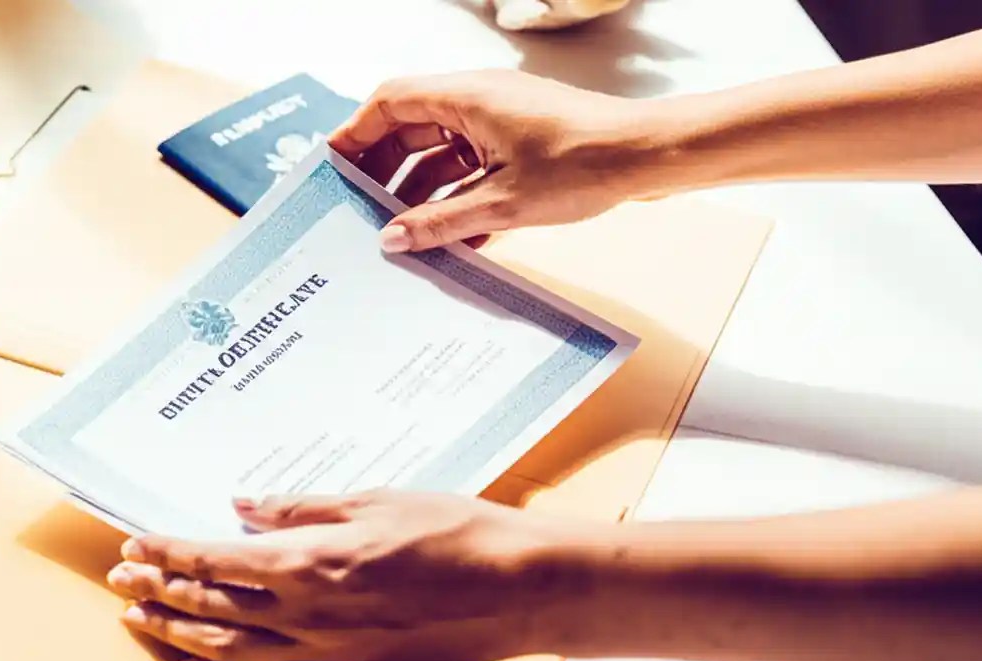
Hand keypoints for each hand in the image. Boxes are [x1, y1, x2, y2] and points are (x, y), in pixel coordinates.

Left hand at [106, 489, 580, 660]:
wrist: (519, 587)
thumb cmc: (457, 532)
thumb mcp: (376, 499)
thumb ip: (303, 507)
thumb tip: (244, 508)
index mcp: (312, 558)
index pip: (215, 558)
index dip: (168, 551)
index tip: (135, 541)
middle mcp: (308, 611)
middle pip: (211, 604)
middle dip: (158, 589)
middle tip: (121, 575)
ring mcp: (328, 649)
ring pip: (229, 647)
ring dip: (177, 631)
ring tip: (139, 618)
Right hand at [328, 69, 676, 252]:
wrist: (648, 158)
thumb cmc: (583, 163)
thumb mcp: (502, 203)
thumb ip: (441, 222)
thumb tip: (393, 239)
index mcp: (465, 98)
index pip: (389, 104)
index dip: (356, 134)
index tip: (333, 169)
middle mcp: (477, 103)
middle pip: (411, 130)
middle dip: (386, 174)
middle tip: (363, 215)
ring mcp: (499, 123)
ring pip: (442, 154)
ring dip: (422, 194)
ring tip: (404, 238)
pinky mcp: (520, 146)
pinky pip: (473, 170)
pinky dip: (458, 199)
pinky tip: (452, 241)